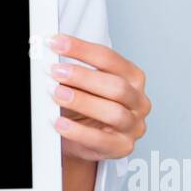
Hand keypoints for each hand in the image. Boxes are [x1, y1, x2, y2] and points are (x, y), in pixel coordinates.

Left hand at [44, 33, 149, 160]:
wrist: (83, 139)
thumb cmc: (86, 107)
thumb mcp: (83, 85)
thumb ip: (73, 71)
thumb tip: (52, 57)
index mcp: (132, 78)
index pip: (109, 58)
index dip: (81, 49)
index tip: (56, 43)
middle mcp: (138, 100)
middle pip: (116, 86)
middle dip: (82, 76)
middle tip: (56, 71)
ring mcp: (133, 126)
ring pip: (113, 112)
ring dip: (82, 101)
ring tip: (57, 94)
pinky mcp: (122, 147)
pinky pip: (101, 140)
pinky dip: (77, 131)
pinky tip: (60, 123)